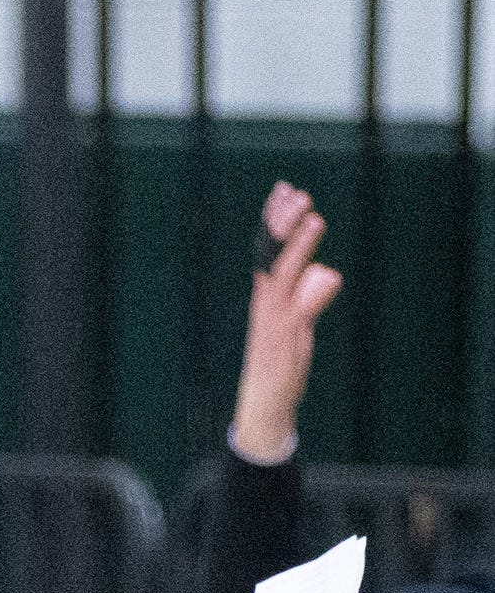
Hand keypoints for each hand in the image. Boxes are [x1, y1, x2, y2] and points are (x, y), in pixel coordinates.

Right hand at [231, 181, 342, 462]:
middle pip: (273, 255)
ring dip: (298, 248)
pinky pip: (300, 311)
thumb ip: (310, 298)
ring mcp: (275, 319)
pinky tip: (327, 274)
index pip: (269, 249)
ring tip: (313, 219)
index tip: (284, 189)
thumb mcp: (297, 324)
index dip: (275, 219)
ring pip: (285, 276)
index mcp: (266, 296)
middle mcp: (267, 303)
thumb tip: (328, 276)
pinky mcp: (287, 339)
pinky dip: (313, 292)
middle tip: (296, 194)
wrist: (264, 402)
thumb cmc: (280, 363)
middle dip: (283, 223)